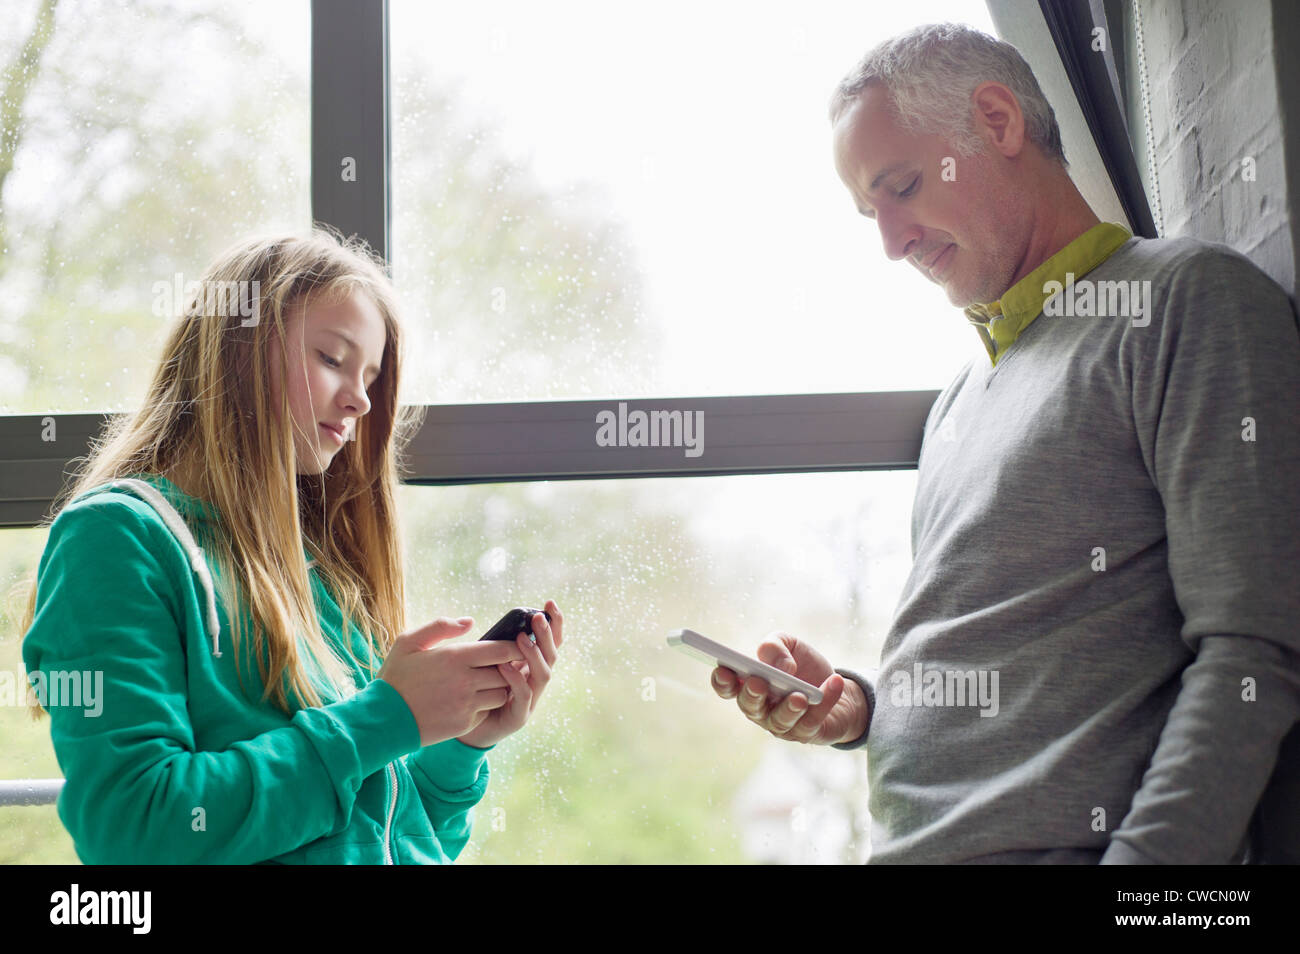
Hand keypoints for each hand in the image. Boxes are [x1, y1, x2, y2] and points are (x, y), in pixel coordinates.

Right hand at [378, 616, 525, 747]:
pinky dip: (485, 704)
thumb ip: (440, 627)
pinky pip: (488, 711)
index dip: (515, 647)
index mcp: (455, 657)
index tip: (519, 644)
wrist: (383, 720)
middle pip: (506, 671)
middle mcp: (465, 681)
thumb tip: (469, 621)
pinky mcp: (464, 723)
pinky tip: (473, 699)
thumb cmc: (395, 677)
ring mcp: (466, 704)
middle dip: (508, 667)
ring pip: (501, 693)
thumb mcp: (408, 642)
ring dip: (499, 686)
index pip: (501, 650)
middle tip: (504, 664)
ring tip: (488, 681)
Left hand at [459, 599, 563, 748]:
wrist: (464, 730)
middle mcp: (534, 682)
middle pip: (551, 655)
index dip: (554, 624)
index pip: (550, 643)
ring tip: (521, 638)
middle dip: (547, 635)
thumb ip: (492, 647)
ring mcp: (530, 700)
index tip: (549, 603)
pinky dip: (516, 680)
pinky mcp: (519, 717)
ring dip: (534, 654)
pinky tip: (504, 667)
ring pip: (543, 675)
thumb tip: (484, 621)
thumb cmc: (474, 692)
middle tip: (537, 618)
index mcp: (529, 667)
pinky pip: (524, 697)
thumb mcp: (484, 663)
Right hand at [710, 632, 866, 745]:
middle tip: (759, 682)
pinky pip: (812, 721)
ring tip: (800, 696)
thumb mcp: (790, 645)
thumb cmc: (804, 667)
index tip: (724, 670)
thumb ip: (776, 646)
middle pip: (750, 707)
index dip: (722, 681)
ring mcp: (781, 725)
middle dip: (752, 695)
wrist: (837, 686)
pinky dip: (825, 701)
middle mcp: (760, 709)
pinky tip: (834, 682)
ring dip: (789, 708)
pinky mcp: (807, 733)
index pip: (727, 687)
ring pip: (779, 721)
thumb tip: (782, 667)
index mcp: (749, 685)